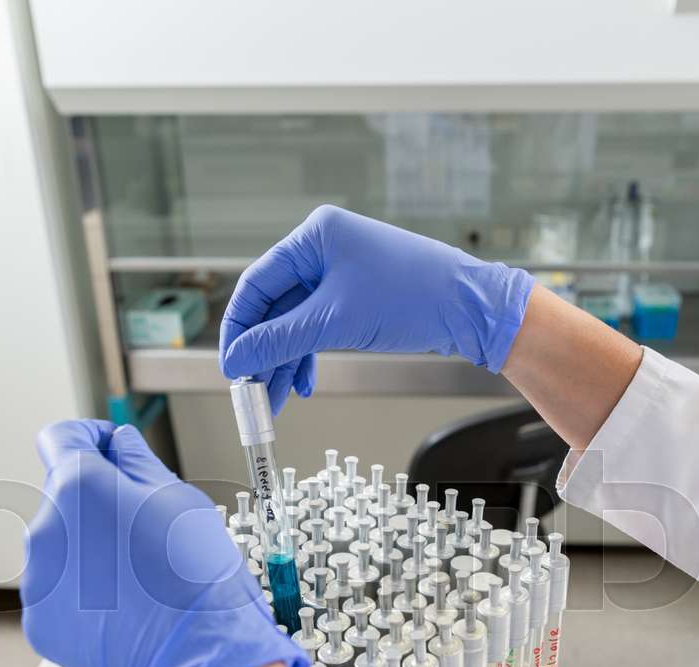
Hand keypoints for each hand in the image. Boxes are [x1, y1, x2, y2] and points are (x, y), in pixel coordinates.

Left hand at [22, 419, 307, 666]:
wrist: (196, 654)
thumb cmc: (195, 578)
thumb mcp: (178, 496)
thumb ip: (136, 460)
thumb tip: (119, 447)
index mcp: (76, 487)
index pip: (61, 437)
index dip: (92, 438)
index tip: (110, 450)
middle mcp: (44, 529)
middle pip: (64, 498)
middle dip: (96, 504)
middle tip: (143, 530)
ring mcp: (38, 580)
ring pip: (62, 549)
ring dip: (90, 552)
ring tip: (138, 576)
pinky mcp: (41, 622)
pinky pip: (59, 594)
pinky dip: (84, 596)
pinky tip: (124, 606)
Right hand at [219, 205, 535, 412]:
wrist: (468, 307)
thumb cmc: (412, 296)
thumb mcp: (334, 322)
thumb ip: (279, 340)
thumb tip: (238, 358)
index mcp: (314, 236)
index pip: (257, 283)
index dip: (239, 328)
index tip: (230, 364)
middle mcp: (324, 248)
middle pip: (275, 306)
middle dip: (264, 351)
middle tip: (251, 388)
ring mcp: (341, 272)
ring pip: (297, 321)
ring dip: (285, 360)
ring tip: (275, 398)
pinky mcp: (357, 295)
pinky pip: (319, 326)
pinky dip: (309, 355)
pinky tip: (303, 383)